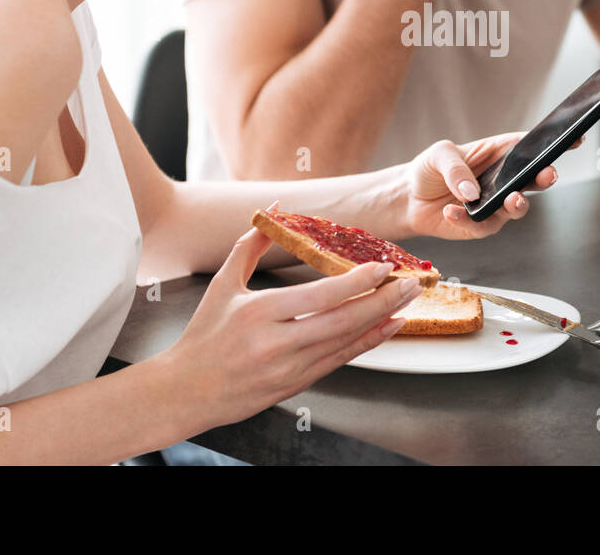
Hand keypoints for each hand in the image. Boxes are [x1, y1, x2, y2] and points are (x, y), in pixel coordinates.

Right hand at [164, 204, 423, 431]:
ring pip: (346, 343)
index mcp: (260, 313)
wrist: (187, 390)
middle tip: (412, 282)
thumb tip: (275, 208)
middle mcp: (278, 343)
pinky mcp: (296, 385)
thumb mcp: (222, 284)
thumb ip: (250, 245)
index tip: (383, 266)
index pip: (320, 296)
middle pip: (342, 321)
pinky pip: (340, 360)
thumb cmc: (205, 335)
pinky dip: (367, 343)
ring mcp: (289, 368)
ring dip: (381, 320)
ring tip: (407, 300)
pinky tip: (387, 327)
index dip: (356, 283)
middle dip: (382, 300)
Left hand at [400, 132, 571, 239]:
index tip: (572, 140)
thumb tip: (472, 191)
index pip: (530, 147)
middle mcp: (502, 181)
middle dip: (544, 177)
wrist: (408, 199)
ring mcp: (494, 205)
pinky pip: (482, 225)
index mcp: (499, 154)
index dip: (552, 144)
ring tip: (511, 199)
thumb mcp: (439, 154)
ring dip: (517, 204)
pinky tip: (452, 211)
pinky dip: (467, 219)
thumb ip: (456, 168)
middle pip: (532, 180)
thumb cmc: (429, 169)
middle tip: (547, 175)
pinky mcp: (480, 226)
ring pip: (517, 208)